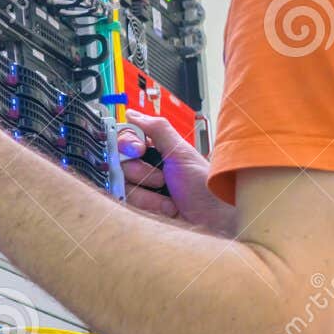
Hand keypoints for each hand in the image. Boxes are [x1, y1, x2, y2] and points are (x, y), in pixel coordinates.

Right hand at [118, 111, 236, 235]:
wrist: (214, 219)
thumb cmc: (204, 186)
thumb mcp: (181, 152)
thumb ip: (157, 129)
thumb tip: (133, 114)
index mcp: (155, 150)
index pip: (124, 139)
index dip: (127, 145)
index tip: (139, 151)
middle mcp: (145, 167)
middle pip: (119, 162)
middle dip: (141, 172)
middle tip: (162, 178)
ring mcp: (141, 188)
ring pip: (122, 183)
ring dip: (147, 192)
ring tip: (169, 197)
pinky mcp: (139, 207)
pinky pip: (127, 201)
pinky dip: (148, 204)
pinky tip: (166, 207)